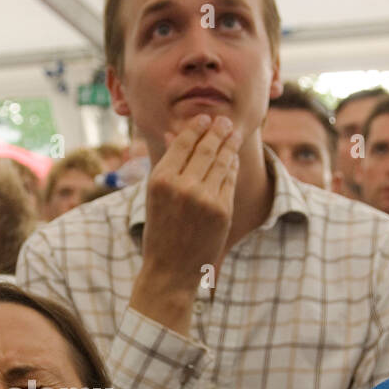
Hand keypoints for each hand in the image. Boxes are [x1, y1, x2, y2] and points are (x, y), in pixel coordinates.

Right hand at [131, 114, 241, 333]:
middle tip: (225, 121)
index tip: (205, 118)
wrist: (170, 271)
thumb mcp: (154, 197)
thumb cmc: (159, 232)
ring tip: (233, 134)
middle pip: (206, 149)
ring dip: (229, 145)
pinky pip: (229, 180)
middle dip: (217, 131)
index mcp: (160, 180)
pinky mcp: (222, 210)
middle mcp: (183, 186)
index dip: (196, 127)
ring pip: (222, 162)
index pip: (183, 143)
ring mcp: (205, 198)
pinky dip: (232, 168)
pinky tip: (232, 159)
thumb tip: (174, 132)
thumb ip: (166, 164)